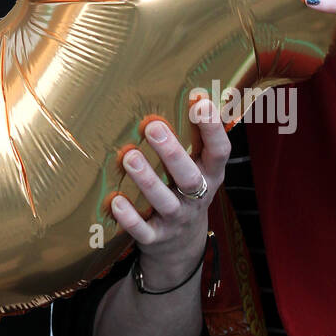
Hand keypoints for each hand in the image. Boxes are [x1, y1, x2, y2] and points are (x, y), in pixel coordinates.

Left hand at [109, 92, 230, 289]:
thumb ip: (195, 136)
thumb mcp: (199, 166)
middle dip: (173, 152)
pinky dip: (130, 218)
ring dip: (147, 180)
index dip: (212, 128)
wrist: (181, 246)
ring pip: (166, 202)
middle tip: (154, 126)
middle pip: (189, 177)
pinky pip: (144, 231)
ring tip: (129, 156)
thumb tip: (192, 88)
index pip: (219, 151)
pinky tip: (116, 201)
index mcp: (210, 175)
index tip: (201, 101)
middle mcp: (197, 197)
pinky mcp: (157, 239)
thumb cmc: (186, 190)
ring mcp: (177, 220)